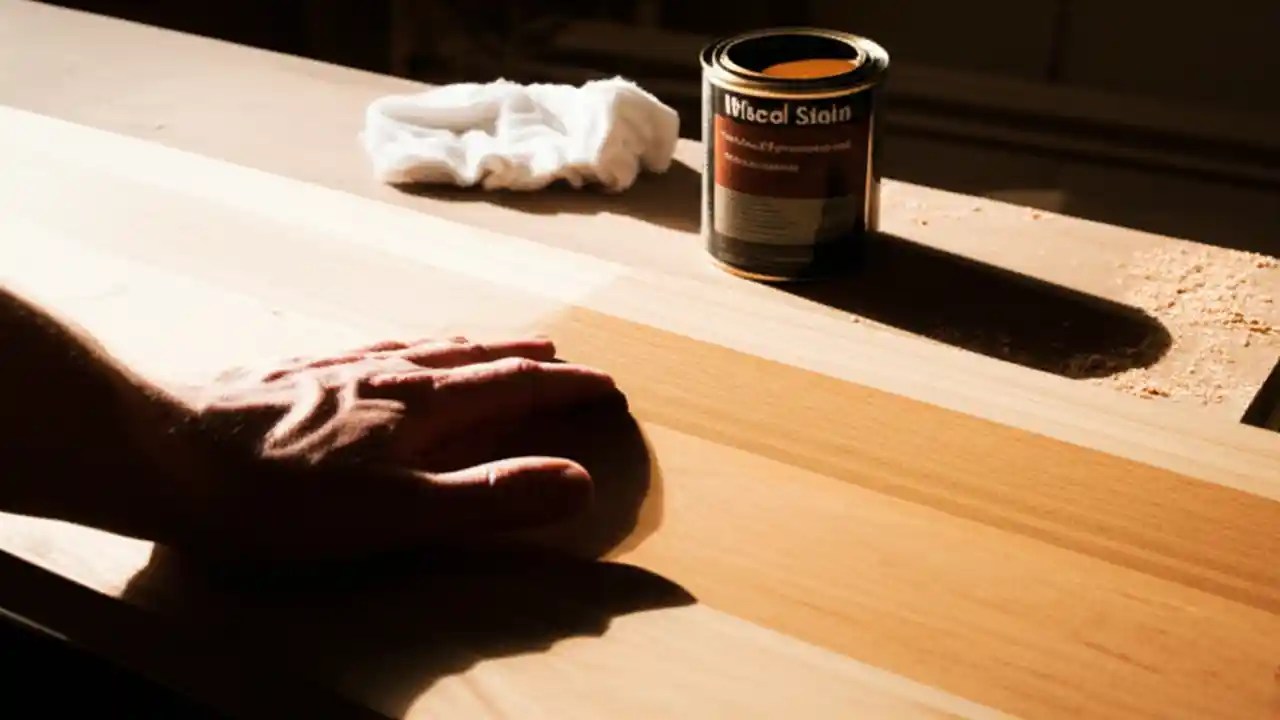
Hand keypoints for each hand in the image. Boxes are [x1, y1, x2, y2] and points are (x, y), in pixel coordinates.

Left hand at [177, 335, 623, 563]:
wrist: (166, 452)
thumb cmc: (281, 498)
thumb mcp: (397, 514)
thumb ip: (488, 498)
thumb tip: (576, 481)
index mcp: (424, 406)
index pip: (515, 388)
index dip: (567, 389)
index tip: (607, 386)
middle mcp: (391, 374)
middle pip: (477, 357)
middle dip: (527, 361)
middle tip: (564, 359)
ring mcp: (343, 369)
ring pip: (428, 347)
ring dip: (475, 347)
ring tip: (497, 346)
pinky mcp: (301, 374)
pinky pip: (379, 349)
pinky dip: (415, 348)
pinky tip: (396, 353)